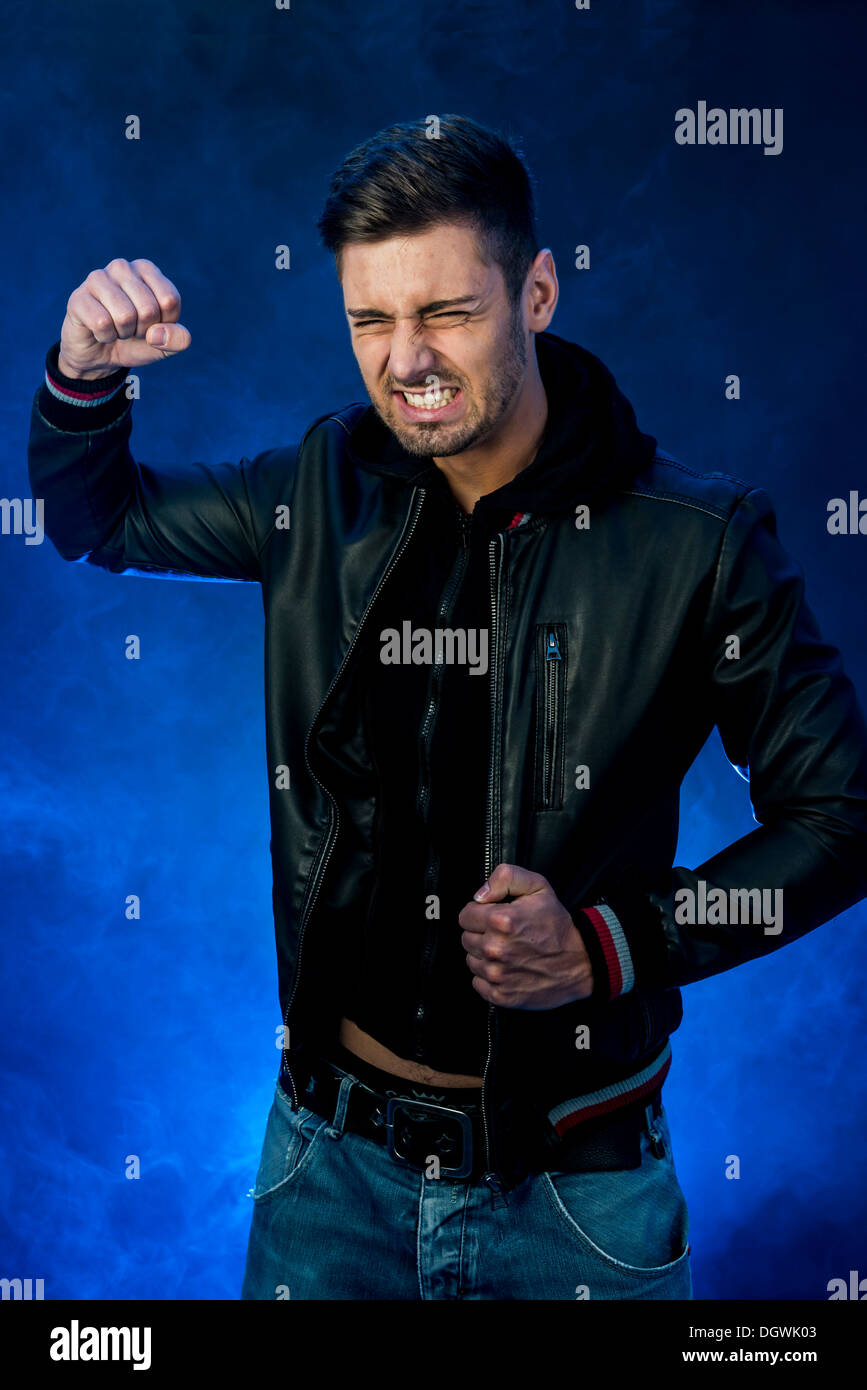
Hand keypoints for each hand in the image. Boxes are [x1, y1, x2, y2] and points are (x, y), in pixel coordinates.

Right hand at [58, 257, 190, 378]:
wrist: (100, 356)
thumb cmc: (135, 341)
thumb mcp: (165, 345)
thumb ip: (177, 340)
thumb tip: (157, 334)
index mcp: (147, 270)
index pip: (169, 300)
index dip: (163, 324)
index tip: (150, 324)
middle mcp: (122, 267)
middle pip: (148, 309)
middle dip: (142, 330)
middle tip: (130, 329)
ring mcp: (97, 278)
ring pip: (125, 316)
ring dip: (123, 334)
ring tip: (115, 328)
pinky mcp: (78, 297)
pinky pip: (102, 323)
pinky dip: (105, 336)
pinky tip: (98, 331)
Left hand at [458, 862, 593, 1008]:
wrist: (580, 962)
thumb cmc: (558, 926)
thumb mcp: (538, 887)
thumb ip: (505, 877)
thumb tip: (480, 894)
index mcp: (501, 921)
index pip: (465, 916)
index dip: (478, 913)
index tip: (492, 917)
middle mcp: (496, 949)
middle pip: (466, 939)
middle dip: (481, 934)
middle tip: (504, 934)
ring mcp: (498, 974)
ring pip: (471, 961)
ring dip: (484, 956)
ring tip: (508, 951)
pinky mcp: (501, 995)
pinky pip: (478, 983)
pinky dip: (489, 977)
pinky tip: (507, 968)